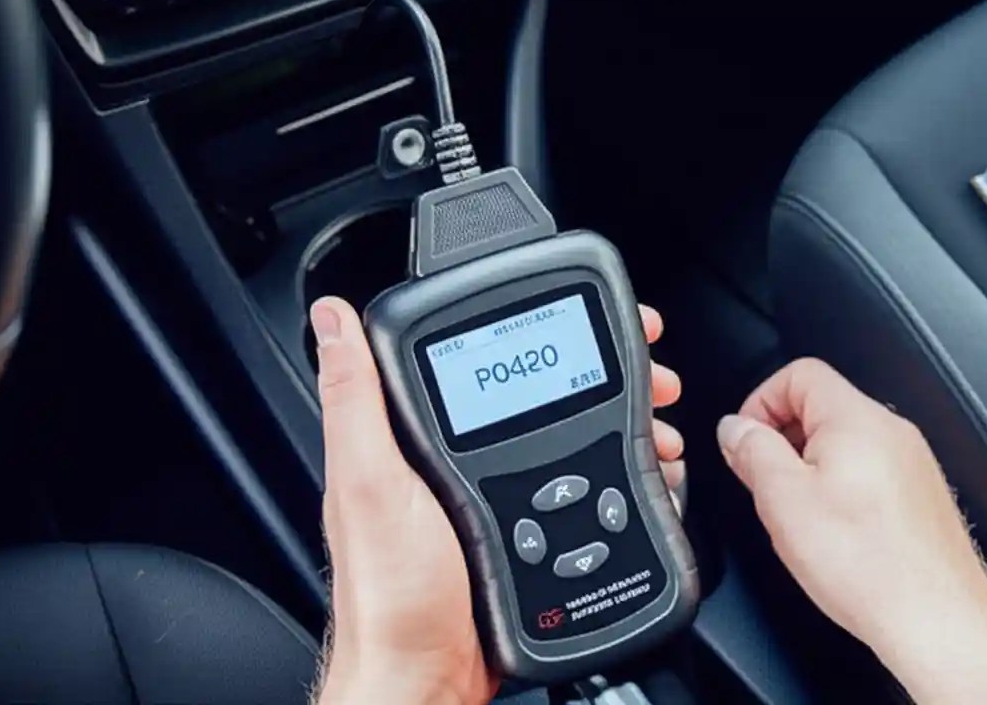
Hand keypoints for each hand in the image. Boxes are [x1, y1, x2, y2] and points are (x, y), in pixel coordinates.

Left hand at [310, 297, 684, 704]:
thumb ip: (357, 401)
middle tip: (649, 376)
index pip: (481, 359)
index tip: (587, 317)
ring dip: (625, 422)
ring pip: (572, 437)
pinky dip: (620, 474)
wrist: (427, 680)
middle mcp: (455, 460)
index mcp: (414, 437)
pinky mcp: (527, 532)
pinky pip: (580, 486)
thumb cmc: (391, 596)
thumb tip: (331, 317)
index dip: (536, 329)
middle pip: (539, 394)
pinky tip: (643, 473)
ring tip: (656, 426)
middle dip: (604, 375)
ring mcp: (496, 496)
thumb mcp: (369, 484)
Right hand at [717, 359, 986, 703]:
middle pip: (820, 406)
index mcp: (857, 419)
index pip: (799, 373)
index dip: (760, 401)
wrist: (936, 619)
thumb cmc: (870, 567)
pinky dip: (838, 491)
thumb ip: (753, 452)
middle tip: (763, 483)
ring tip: (797, 516)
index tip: (745, 441)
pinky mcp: (918, 496)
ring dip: (808, 469)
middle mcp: (891, 432)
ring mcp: (911, 463)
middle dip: (781, 439)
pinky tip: (832, 534)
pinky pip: (867, 473)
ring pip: (843, 443)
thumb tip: (736, 428)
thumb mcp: (783, 500)